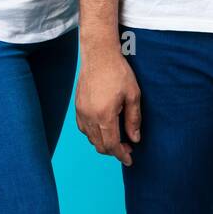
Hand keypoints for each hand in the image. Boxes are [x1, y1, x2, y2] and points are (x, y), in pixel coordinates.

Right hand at [74, 47, 141, 165]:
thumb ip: (134, 119)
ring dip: (103, 143)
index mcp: (104, 115)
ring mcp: (81, 111)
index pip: (112, 145)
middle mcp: (89, 116)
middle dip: (114, 151)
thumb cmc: (117, 72)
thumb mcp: (133, 95)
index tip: (129, 160)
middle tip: (127, 147)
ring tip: (117, 138)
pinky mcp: (77, 106)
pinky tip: (103, 128)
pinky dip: (94, 134)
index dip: (121, 155)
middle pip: (100, 145)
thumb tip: (134, 138)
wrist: (99, 54)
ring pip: (91, 138)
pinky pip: (84, 128)